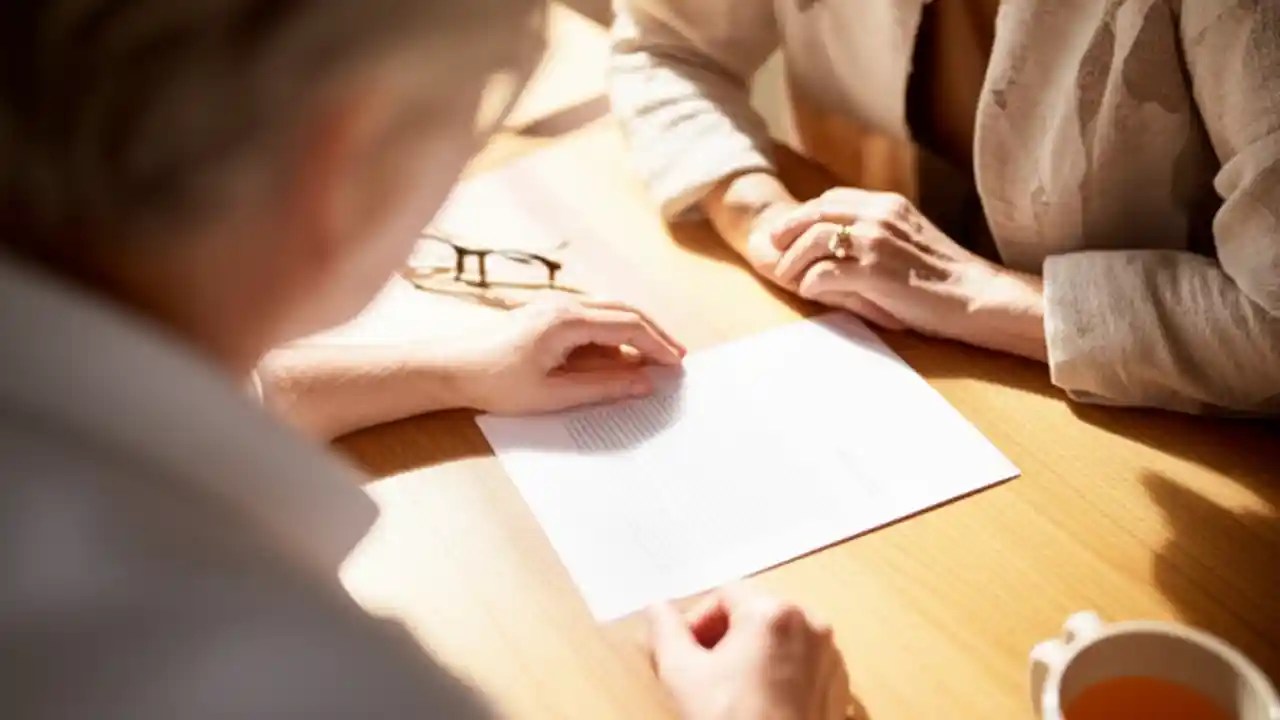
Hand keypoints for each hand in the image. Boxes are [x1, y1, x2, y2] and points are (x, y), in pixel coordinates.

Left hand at [448, 298, 685, 413]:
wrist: (449, 368)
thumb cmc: (494, 383)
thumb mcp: (553, 394)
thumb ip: (603, 387)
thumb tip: (645, 382)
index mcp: (568, 320)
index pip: (628, 326)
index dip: (657, 345)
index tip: (677, 365)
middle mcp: (564, 304)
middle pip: (624, 310)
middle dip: (654, 334)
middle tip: (676, 358)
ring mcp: (554, 306)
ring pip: (609, 310)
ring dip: (635, 331)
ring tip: (654, 357)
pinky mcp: (547, 314)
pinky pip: (591, 317)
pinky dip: (614, 333)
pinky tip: (619, 355)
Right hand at [648, 584, 851, 719]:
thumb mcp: (682, 675)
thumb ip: (665, 631)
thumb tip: (656, 608)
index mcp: (772, 612)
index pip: (723, 595)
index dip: (696, 622)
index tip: (684, 655)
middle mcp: (810, 624)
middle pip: (754, 613)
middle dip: (723, 638)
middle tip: (702, 674)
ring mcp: (830, 655)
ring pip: (778, 638)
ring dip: (750, 656)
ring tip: (730, 692)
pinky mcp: (839, 684)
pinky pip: (801, 662)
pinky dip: (777, 673)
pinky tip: (759, 704)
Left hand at [767, 188, 1046, 358]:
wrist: (976, 296)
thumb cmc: (947, 277)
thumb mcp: (913, 239)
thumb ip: (883, 232)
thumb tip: (848, 241)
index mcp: (889, 205)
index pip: (833, 199)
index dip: (806, 214)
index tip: (791, 229)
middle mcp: (879, 215)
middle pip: (815, 213)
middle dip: (789, 230)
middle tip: (774, 246)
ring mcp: (874, 242)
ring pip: (813, 241)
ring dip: (794, 261)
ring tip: (788, 277)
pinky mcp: (871, 272)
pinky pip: (821, 274)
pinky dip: (810, 285)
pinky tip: (811, 294)